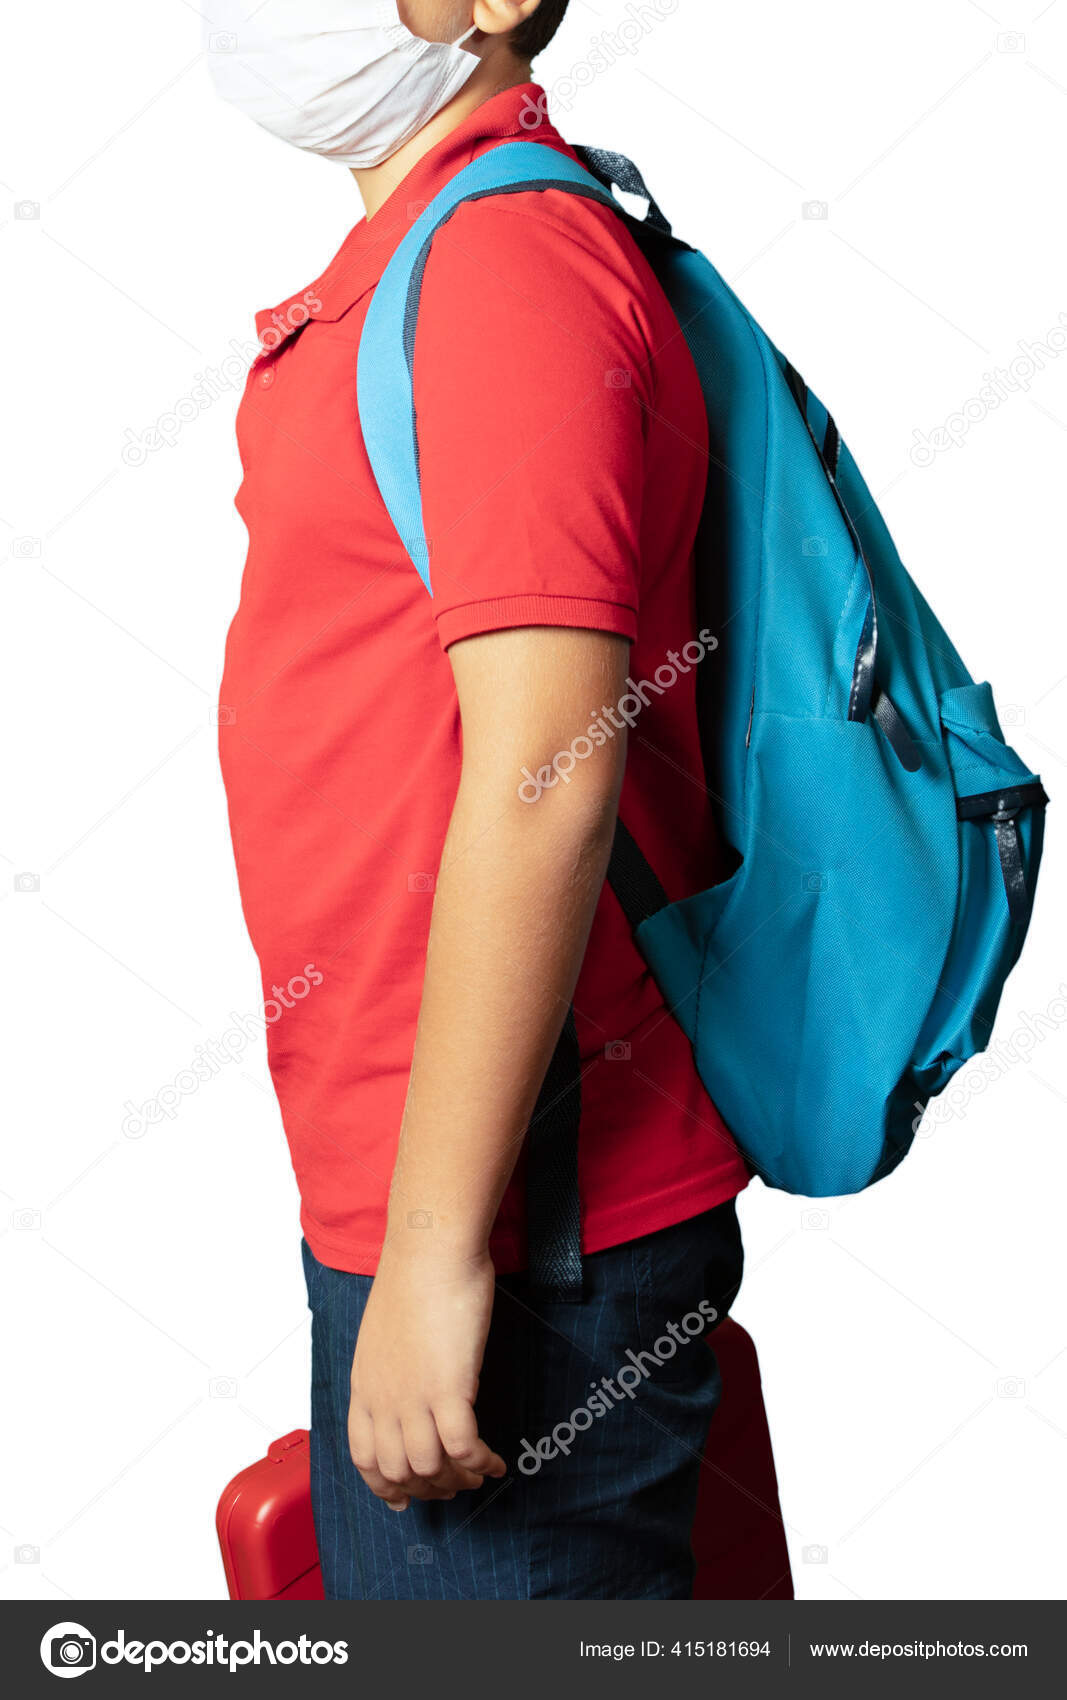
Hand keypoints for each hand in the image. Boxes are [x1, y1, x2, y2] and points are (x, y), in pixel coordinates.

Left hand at [348, 1240, 505, 1510]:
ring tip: (477, 1473)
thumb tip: (409, 1387)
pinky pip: (464, 1448)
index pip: (364, 1457)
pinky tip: (496, 1462)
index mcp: (363, 1386)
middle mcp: (383, 1399)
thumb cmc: (414, 1278)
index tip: (402, 1499)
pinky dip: (481, 1464)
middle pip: (397, 1471)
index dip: (383, 1486)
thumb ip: (390, 1368)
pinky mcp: (449, 1388)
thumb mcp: (384, 1332)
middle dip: (427, 1489)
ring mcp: (413, 1397)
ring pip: (429, 1468)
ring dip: (457, 1480)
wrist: (430, 1250)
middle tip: (454, 1485)